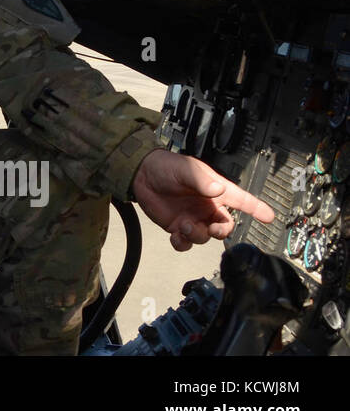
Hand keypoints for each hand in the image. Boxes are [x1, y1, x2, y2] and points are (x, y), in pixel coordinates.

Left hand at [132, 148, 275, 250]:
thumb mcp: (186, 169)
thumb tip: (218, 189)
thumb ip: (202, 181)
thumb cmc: (167, 166)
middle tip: (212, 228)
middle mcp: (207, 207)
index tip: (270, 217)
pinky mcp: (177, 227)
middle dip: (221, 231)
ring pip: (206, 237)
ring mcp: (193, 218)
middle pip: (225, 226)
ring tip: (186, 226)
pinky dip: (183, 244)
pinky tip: (177, 237)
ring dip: (199, 236)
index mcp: (216, 191)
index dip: (256, 208)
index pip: (241, 200)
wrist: (141, 174)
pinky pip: (186, 243)